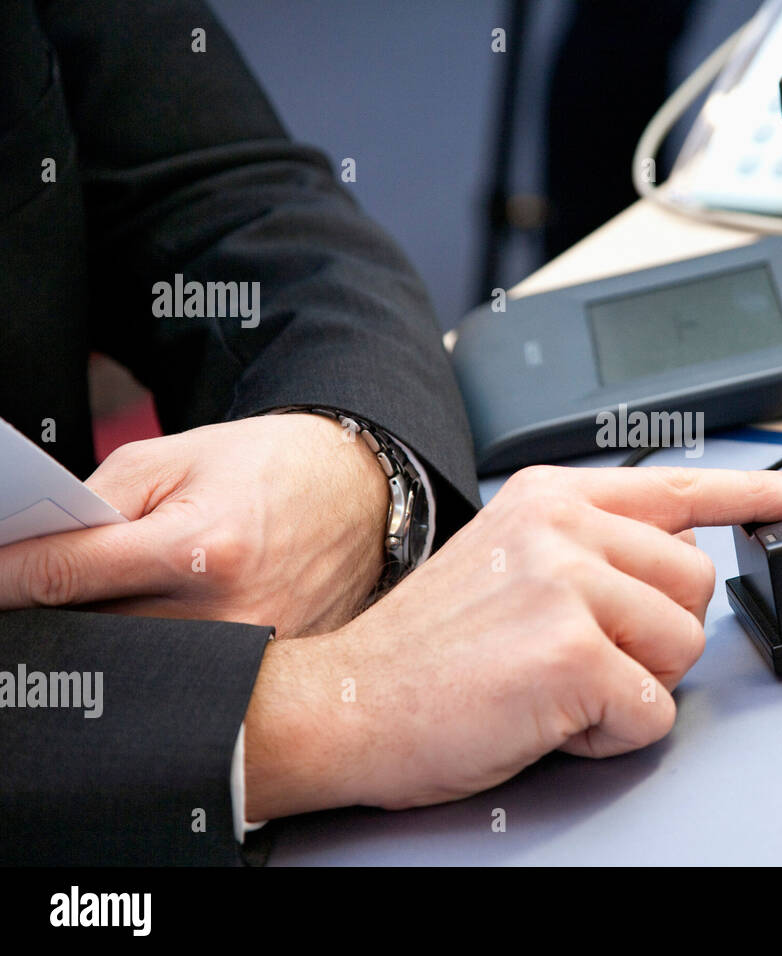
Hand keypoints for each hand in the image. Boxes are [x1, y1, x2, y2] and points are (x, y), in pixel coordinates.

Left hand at [0, 414, 388, 636]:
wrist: (358, 490)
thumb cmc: (269, 466)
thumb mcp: (174, 456)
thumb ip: (98, 503)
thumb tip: (33, 554)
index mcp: (202, 545)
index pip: (67, 576)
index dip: (5, 578)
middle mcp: (228, 609)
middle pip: (94, 631)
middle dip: (57, 609)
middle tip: (44, 590)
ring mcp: (251, 649)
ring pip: (134, 660)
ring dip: (109, 632)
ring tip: (125, 597)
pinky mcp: (267, 668)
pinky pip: (185, 672)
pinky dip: (158, 649)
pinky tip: (167, 618)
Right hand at [243, 464, 781, 819]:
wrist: (345, 703)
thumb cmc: (429, 648)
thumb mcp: (511, 561)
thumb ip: (594, 546)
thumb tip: (679, 557)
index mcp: (554, 496)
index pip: (683, 485)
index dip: (760, 494)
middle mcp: (564, 526)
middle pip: (696, 585)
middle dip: (658, 638)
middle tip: (586, 657)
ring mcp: (568, 585)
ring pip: (683, 649)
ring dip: (633, 687)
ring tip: (559, 686)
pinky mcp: (572, 653)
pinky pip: (651, 712)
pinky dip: (610, 734)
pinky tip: (550, 719)